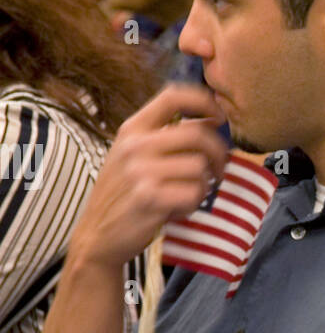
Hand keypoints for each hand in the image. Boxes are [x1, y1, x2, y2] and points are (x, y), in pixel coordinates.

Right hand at [70, 84, 229, 269]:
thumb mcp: (133, 156)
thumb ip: (165, 137)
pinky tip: (178, 210)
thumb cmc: (123, 194)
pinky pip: (194, 193)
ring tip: (187, 196)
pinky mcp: (150, 198)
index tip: (221, 117)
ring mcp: (140, 171)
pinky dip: (193, 204)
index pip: (173, 96)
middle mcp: (135, 145)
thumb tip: (213, 122)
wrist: (96, 235)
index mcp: (132, 129)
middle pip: (198, 134)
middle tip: (219, 171)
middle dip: (219, 154)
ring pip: (200, 167)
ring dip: (203, 185)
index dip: (205, 102)